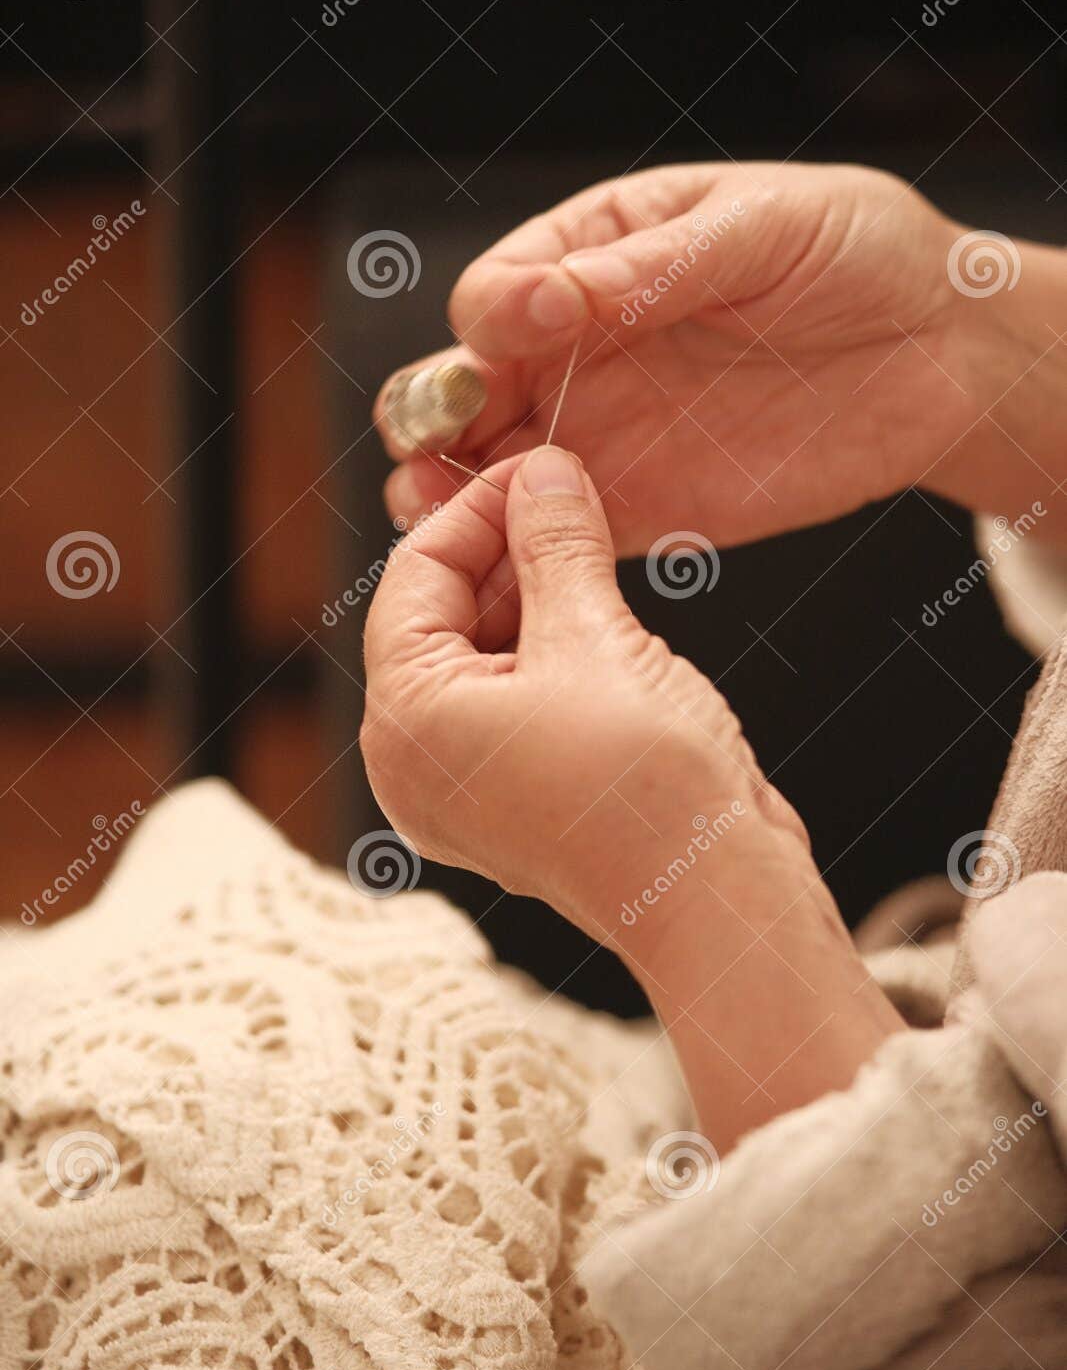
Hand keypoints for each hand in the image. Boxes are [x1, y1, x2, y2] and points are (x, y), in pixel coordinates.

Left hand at [363, 442, 784, 938]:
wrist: (718, 899)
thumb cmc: (648, 792)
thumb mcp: (595, 635)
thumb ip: (556, 543)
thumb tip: (541, 474)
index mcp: (406, 721)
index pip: (414, 577)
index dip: (477, 509)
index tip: (537, 469)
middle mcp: (418, 761)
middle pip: (441, 617)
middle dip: (506, 552)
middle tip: (569, 497)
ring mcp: (465, 789)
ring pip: (482, 658)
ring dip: (536, 597)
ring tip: (594, 549)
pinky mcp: (515, 801)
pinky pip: (514, 702)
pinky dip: (552, 652)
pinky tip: (603, 616)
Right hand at [376, 162, 1061, 554]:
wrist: (940, 353)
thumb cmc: (855, 255)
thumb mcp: (757, 228)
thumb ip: (649, 265)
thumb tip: (543, 298)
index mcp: (592, 257)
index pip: (498, 296)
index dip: (498, 317)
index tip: (536, 327)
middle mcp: (578, 350)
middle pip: (462, 388)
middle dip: (432, 415)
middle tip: (433, 444)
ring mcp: (602, 433)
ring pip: (486, 469)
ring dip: (448, 490)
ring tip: (438, 507)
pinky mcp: (641, 508)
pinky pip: (558, 537)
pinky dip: (516, 552)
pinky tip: (501, 559)